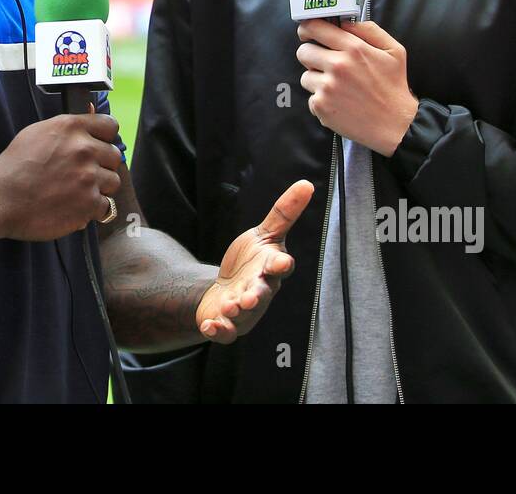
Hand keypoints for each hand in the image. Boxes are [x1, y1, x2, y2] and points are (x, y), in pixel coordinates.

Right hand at [0, 112, 123, 241]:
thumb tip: (89, 122)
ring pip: (113, 181)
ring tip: (78, 192)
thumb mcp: (37, 132)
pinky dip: (92, 209)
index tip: (98, 147)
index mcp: (71, 127)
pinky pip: (105, 206)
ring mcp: (89, 177)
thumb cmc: (14, 166)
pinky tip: (75, 207)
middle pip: (114, 156)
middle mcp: (84, 149)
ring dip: (99, 188)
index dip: (105, 138)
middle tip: (83, 174)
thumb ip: (67, 129)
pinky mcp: (89, 203)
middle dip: (102, 165)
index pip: (110, 126)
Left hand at [195, 179, 313, 343]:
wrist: (227, 290)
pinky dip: (217, 330)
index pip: (279, 267)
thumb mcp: (264, 235)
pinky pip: (224, 332)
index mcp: (270, 268)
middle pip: (261, 294)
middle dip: (255, 296)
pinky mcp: (227, 324)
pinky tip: (209, 325)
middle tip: (248, 297)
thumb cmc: (250, 262)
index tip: (282, 262)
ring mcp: (244, 310)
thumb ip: (284, 213)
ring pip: (243, 315)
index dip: (281, 265)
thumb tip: (306, 184)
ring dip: (236, 312)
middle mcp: (260, 291)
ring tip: (228, 306)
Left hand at [296, 19, 418, 155]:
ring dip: (317, 80)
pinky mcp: (321, 106)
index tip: (308, 33)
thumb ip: (369, 30)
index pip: (314, 28)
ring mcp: (327, 87)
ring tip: (338, 87)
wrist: (395, 125)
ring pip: (305, 76)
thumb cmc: (394, 87)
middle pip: (303, 51)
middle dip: (312, 56)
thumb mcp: (393, 50)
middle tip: (325, 63)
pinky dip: (321, 100)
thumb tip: (346, 22)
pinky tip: (339, 102)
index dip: (307, 29)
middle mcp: (337, 65)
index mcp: (353, 48)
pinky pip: (310, 97)